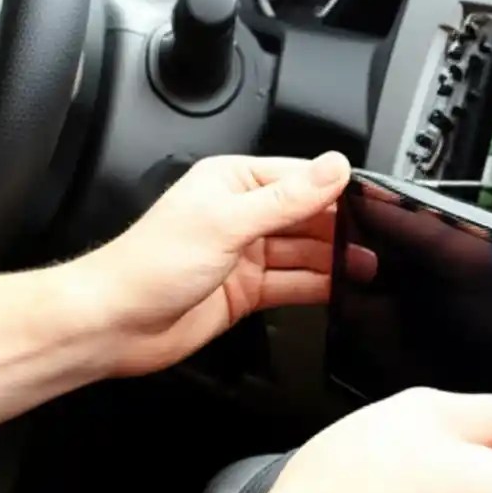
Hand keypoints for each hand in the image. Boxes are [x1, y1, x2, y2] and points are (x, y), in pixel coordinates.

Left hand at [70, 152, 369, 377]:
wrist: (113, 324)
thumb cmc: (148, 266)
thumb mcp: (227, 222)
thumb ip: (287, 198)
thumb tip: (332, 167)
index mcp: (232, 183)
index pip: (300, 178)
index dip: (336, 189)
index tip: (372, 200)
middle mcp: (240, 214)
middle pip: (306, 216)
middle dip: (341, 227)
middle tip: (378, 238)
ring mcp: (244, 254)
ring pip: (304, 252)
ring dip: (335, 259)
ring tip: (368, 266)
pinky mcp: (246, 290)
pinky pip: (294, 283)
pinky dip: (319, 286)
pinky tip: (341, 288)